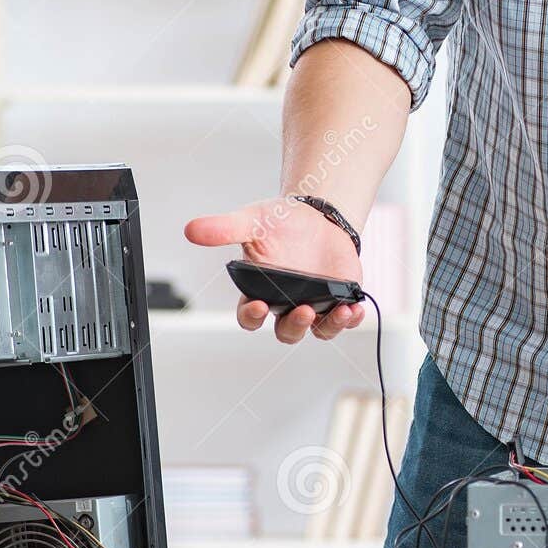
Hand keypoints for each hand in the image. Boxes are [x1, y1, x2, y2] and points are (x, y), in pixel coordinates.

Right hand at [182, 196, 366, 344]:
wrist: (317, 215)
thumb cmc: (280, 222)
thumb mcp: (253, 220)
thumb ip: (225, 228)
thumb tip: (191, 230)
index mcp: (260, 292)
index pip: (249, 317)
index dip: (251, 317)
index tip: (258, 306)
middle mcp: (287, 304)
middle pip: (287, 332)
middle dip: (295, 326)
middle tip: (304, 309)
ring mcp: (315, 304)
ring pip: (318, 330)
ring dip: (330, 325)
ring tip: (341, 311)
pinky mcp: (339, 298)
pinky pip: (345, 318)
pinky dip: (352, 318)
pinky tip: (356, 307)